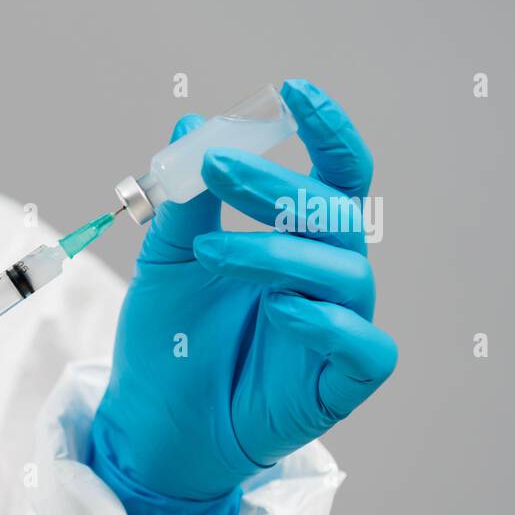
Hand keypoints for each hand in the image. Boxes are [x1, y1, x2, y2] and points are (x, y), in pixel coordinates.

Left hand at [91, 80, 396, 514]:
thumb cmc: (167, 340)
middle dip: (277, 186)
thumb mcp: (166, 264)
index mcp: (295, 240)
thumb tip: (187, 124)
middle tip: (217, 168)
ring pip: (345, 272)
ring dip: (276, 252)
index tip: (294, 90)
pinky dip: (327, 324)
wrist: (150, 424)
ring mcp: (337, 328)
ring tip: (211, 254)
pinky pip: (365, 348)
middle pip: (335, 214)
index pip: (332, 177)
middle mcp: (324, 277)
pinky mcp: (339, 384)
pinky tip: (280, 310)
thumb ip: (183, 203)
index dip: (327, 132)